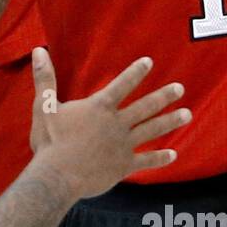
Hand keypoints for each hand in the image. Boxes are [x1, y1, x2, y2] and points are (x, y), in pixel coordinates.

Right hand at [29, 48, 189, 199]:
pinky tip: (174, 154)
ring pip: (152, 130)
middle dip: (164, 96)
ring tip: (187, 114)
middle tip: (180, 88)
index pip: (121, 85)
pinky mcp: (123, 166)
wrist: (57, 176)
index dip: (135, 72)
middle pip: (145, 107)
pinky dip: (160, 158)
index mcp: (99, 108)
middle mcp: (116, 124)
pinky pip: (146, 161)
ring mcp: (123, 145)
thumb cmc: (49, 141)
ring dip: (170, 122)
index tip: (149, 62)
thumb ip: (45, 79)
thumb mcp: (44, 107)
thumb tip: (39, 51)